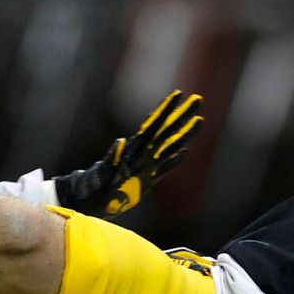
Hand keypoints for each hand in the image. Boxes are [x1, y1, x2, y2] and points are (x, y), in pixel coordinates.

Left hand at [53, 90, 202, 215]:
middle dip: (182, 115)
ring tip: (199, 120)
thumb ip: (113, 157)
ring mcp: (147, 165)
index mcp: (136, 148)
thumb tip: (120, 142)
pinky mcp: (148, 178)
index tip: (179, 93)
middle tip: (197, 99)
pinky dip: (176, 159)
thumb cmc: (97, 186)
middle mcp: (144, 153)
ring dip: (185, 134)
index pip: (155, 124)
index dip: (166, 109)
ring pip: (170, 146)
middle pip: (168, 130)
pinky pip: (165, 167)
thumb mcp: (104, 172)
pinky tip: (185, 152)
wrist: (93, 200)